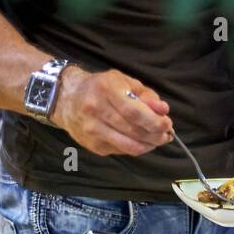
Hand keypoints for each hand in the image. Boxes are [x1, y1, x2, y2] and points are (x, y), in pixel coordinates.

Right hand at [51, 67, 171, 156]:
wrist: (66, 98)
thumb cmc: (101, 88)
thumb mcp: (124, 82)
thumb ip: (146, 96)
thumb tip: (163, 110)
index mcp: (106, 89)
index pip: (133, 111)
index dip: (153, 121)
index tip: (167, 124)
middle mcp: (96, 109)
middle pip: (133, 130)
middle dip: (155, 135)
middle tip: (166, 135)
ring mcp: (92, 130)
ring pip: (129, 145)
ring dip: (148, 145)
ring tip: (156, 140)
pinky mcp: (93, 145)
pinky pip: (122, 151)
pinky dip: (136, 147)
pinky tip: (140, 141)